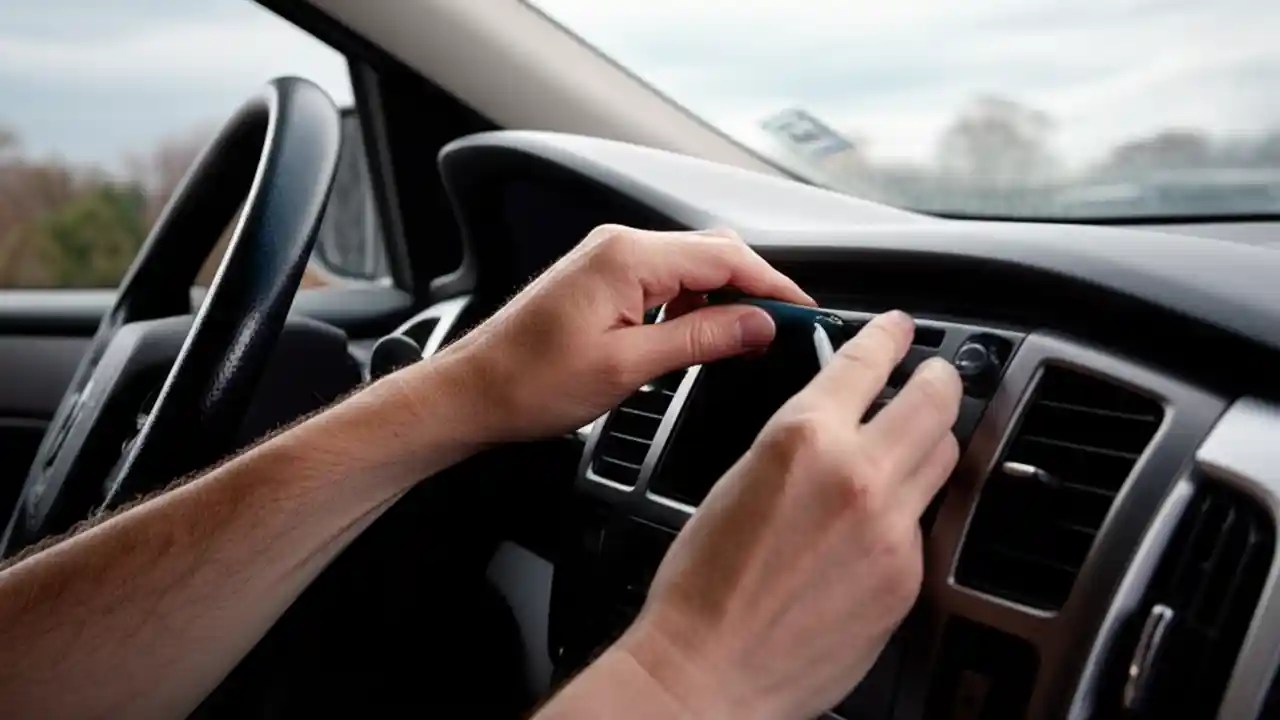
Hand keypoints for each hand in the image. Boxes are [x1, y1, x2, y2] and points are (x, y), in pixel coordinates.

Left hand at [429, 224, 812, 442]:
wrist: (472, 392)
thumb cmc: (531, 382)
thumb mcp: (629, 367)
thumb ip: (701, 339)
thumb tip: (758, 324)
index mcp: (628, 257)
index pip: (726, 257)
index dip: (773, 285)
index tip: (804, 313)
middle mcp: (620, 245)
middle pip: (713, 254)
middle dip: (754, 290)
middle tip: (781, 333)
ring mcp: (609, 259)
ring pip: (691, 267)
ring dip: (723, 299)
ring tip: (745, 343)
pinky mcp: (602, 278)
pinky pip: (665, 280)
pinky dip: (692, 305)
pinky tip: (701, 336)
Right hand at [615, 311, 962, 718]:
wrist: (710, 669)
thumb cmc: (701, 582)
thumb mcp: (738, 480)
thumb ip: (797, 442)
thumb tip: (831, 424)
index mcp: (804, 438)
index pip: (868, 361)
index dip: (891, 335)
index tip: (901, 328)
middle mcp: (859, 474)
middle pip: (937, 400)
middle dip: (939, 377)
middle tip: (933, 374)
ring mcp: (893, 529)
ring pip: (945, 457)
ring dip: (932, 439)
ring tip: (915, 440)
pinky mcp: (908, 577)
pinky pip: (926, 523)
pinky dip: (909, 511)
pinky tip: (880, 522)